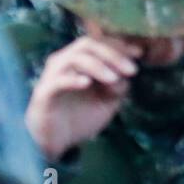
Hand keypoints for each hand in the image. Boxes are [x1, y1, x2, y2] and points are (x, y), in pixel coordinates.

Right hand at [25, 36, 140, 160]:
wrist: (56, 141)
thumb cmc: (80, 117)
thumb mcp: (107, 101)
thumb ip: (118, 85)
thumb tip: (125, 74)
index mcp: (77, 61)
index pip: (97, 42)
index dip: (118, 45)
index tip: (139, 53)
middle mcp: (63, 63)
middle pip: (86, 44)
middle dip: (112, 54)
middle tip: (131, 70)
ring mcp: (52, 76)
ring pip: (73, 59)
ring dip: (97, 65)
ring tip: (114, 79)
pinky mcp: (44, 93)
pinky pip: (58, 81)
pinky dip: (73, 79)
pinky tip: (87, 83)